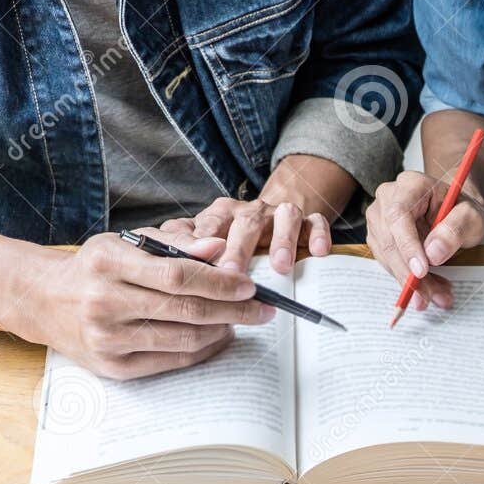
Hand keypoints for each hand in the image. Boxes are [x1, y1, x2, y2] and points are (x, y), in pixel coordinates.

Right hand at [29, 230, 271, 378]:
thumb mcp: (126, 243)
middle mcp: (104, 302)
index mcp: (107, 262)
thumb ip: (173, 244)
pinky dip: (202, 350)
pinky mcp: (113, 367)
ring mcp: (107, 338)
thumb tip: (219, 248)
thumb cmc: (95, 267)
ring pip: (182, 339)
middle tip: (263, 309)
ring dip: (221, 331)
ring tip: (240, 320)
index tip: (250, 285)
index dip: (220, 282)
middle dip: (233, 310)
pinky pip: (171, 361)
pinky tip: (218, 337)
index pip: (177, 275)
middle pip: (185, 310)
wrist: (45, 301)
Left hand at [160, 195, 331, 275]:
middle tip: (234, 272)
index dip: (206, 245)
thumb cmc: (233, 246)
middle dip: (240, 248)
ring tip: (281, 267)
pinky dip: (318, 234)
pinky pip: (316, 222)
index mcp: (221, 215)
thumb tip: (164, 263)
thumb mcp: (207, 248)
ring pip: (284, 217)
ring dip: (282, 240)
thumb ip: (187, 251)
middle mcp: (251, 211)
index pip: (211, 225)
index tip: (200, 268)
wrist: (273, 224)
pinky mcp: (308, 221)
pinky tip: (319, 252)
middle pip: (246, 222)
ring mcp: (281, 214)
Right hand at [365, 169, 483, 310]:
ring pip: (387, 256)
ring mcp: (379, 217)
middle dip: (410, 274)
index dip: (407, 246)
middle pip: (390, 240)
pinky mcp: (379, 237)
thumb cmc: (462, 210)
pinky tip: (428, 287)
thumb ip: (456, 229)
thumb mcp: (472, 217)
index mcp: (411, 184)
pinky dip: (407, 280)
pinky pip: (388, 264)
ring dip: (410, 282)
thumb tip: (433, 253)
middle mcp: (388, 197)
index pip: (399, 215)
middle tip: (432, 296)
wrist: (455, 212)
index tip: (421, 272)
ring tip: (436, 295)